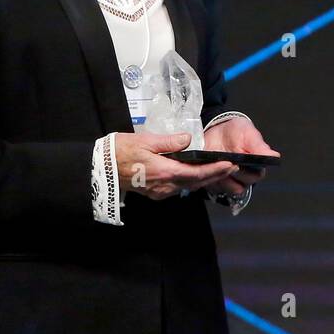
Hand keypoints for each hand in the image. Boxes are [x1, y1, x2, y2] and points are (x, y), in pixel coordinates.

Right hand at [114, 131, 237, 200]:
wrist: (102, 169)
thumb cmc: (122, 151)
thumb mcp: (146, 140)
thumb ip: (170, 142)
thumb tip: (189, 139)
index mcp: (166, 172)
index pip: (197, 173)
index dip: (215, 170)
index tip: (230, 165)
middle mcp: (166, 186)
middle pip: (196, 183)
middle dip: (215, 175)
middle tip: (232, 167)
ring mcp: (160, 192)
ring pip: (188, 187)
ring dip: (204, 179)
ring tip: (219, 170)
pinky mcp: (155, 193)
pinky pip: (178, 188)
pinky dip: (191, 182)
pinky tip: (196, 175)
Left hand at [200, 116, 279, 196]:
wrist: (216, 131)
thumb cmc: (236, 132)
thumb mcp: (248, 134)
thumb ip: (259, 146)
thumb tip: (275, 156)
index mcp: (257, 165)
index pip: (257, 175)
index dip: (247, 170)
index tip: (238, 162)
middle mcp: (246, 177)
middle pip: (243, 184)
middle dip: (234, 171)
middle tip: (226, 160)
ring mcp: (232, 182)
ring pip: (231, 188)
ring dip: (223, 176)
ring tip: (216, 162)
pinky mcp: (218, 185)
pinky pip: (216, 188)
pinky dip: (212, 178)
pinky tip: (210, 166)